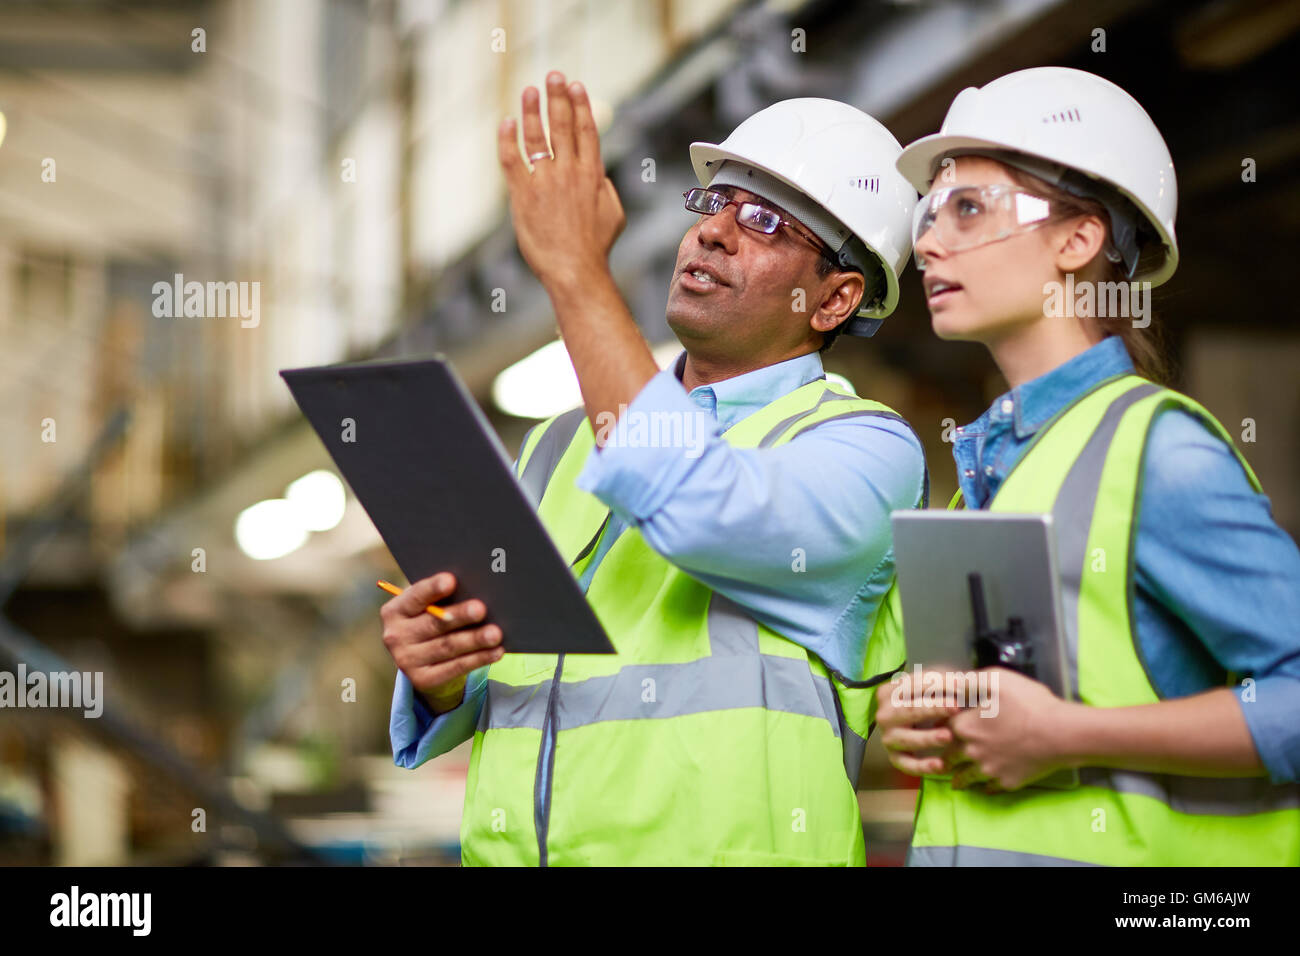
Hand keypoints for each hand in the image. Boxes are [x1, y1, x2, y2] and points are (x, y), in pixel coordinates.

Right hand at [379, 572, 503, 713]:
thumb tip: (477, 589)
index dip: (432, 589)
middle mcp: (396, 636)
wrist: (423, 660)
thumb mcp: (429, 608)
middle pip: (434, 623)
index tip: (450, 580)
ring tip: (495, 633)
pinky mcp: (423, 680)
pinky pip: (456, 667)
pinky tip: (495, 651)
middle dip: (459, 616)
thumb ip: (443, 598)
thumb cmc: (431, 621)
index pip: (415, 597)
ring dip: (474, 639)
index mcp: (395, 611)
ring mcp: (407, 660)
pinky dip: (478, 658)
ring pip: (447, 646)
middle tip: (481, 609)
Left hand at [497, 71, 625, 289]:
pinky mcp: (523, 195)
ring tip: (529, 90)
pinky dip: (508, 139)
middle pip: (563, 125)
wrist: (575, 270)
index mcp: (592, 174)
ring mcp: (544, 182)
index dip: (580, 105)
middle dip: (558, 97)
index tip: (575, 86)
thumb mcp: (614, 213)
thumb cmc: (596, 247)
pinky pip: (512, 160)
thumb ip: (605, 188)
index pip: (586, 131)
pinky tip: (507, 122)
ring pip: (537, 137)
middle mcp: (569, 172)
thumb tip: (598, 173)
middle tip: (553, 75)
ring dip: (533, 110)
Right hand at [876, 669, 961, 776]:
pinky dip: (922, 766)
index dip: (936, 683)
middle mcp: (884, 715)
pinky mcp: (895, 758)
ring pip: (907, 739)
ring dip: (927, 737)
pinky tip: (940, 766)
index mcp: (889, 692)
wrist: (908, 724)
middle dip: (933, 708)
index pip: (912, 685)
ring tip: (948, 736)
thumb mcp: (930, 686)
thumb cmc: (925, 700)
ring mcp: (888, 737)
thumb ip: (943, 682)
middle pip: (909, 710)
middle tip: (955, 707)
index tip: (960, 683)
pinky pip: (907, 764)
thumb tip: (962, 682)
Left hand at [945, 667, 1073, 790]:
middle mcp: (971, 752)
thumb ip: (969, 681)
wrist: (1060, 733)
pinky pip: (990, 787)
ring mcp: (989, 770)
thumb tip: (952, 683)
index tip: (936, 730)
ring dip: (959, 778)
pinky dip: (986, 786)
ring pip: (966, 777)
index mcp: (965, 727)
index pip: (941, 730)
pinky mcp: (1007, 782)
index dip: (939, 728)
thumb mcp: (996, 679)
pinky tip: (986, 786)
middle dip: (945, 757)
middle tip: (941, 761)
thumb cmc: (1028, 703)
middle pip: (950, 757)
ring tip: (955, 782)